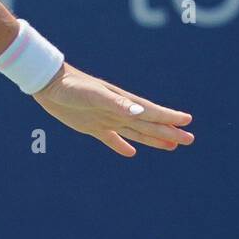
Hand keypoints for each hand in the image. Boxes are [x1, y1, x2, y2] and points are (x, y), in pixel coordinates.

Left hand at [31, 63, 193, 156]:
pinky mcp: (92, 127)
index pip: (151, 112)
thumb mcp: (95, 95)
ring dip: (153, 139)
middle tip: (189, 139)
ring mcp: (107, 119)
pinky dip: (122, 146)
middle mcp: (119, 111)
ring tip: (171, 146)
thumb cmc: (73, 86)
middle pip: (149, 125)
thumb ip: (118, 104)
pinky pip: (112, 139)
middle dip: (169, 132)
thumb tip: (141, 112)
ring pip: (136, 132)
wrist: (50, 86)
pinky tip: (131, 153)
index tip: (188, 122)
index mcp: (123, 102)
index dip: (169, 118)